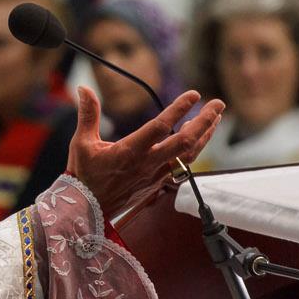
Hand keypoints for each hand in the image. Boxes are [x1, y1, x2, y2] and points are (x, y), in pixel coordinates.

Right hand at [66, 87, 223, 219]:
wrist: (88, 209)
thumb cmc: (84, 176)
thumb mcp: (81, 143)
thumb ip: (87, 114)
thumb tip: (83, 89)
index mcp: (129, 152)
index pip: (160, 127)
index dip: (178, 109)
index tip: (193, 94)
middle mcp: (147, 164)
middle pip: (184, 142)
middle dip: (205, 122)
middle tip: (218, 104)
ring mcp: (155, 175)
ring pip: (188, 155)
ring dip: (204, 135)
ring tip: (215, 117)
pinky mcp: (158, 182)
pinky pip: (183, 165)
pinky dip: (194, 149)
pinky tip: (198, 138)